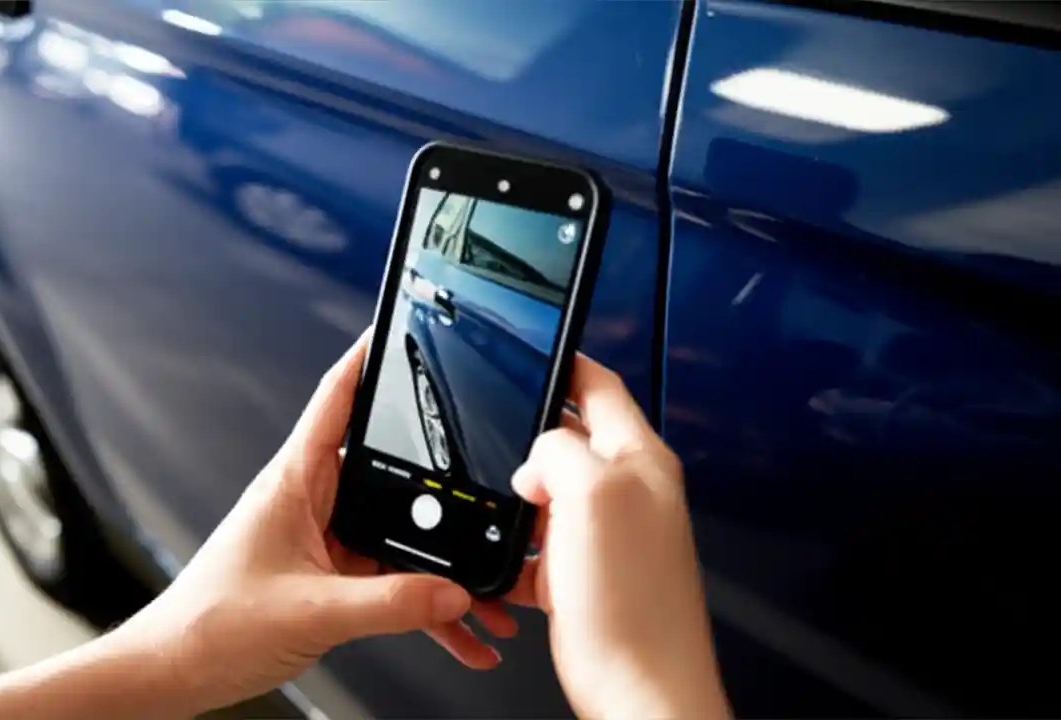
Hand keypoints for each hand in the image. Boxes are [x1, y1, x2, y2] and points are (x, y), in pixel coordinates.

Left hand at [106, 331, 479, 713]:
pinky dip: (429, 608)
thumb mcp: (310, 611)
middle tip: (496, 494)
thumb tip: (455, 592)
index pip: (338, 398)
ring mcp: (326, 540)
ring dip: (446, 568)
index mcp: (295, 480)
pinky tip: (462, 633)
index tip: (403, 326)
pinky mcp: (332, 579)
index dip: (370, 357)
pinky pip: (394, 584)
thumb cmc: (209, 626)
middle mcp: (314, 501)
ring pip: (403, 538)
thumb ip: (389, 604)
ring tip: (494, 597)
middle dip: (448, 492)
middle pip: (394, 474)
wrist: (175, 673)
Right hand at [507, 355, 729, 718]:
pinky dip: (519, 553)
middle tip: (506, 462)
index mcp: (641, 461)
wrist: (641, 696)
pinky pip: (542, 547)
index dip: (564, 362)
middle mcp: (631, 493)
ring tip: (512, 525)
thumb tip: (537, 457)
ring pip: (549, 496)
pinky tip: (513, 570)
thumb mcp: (591, 497)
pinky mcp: (588, 576)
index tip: (532, 349)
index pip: (601, 387)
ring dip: (521, 505)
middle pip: (569, 442)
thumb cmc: (634, 611)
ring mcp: (610, 536)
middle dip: (528, 446)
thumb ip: (561, 451)